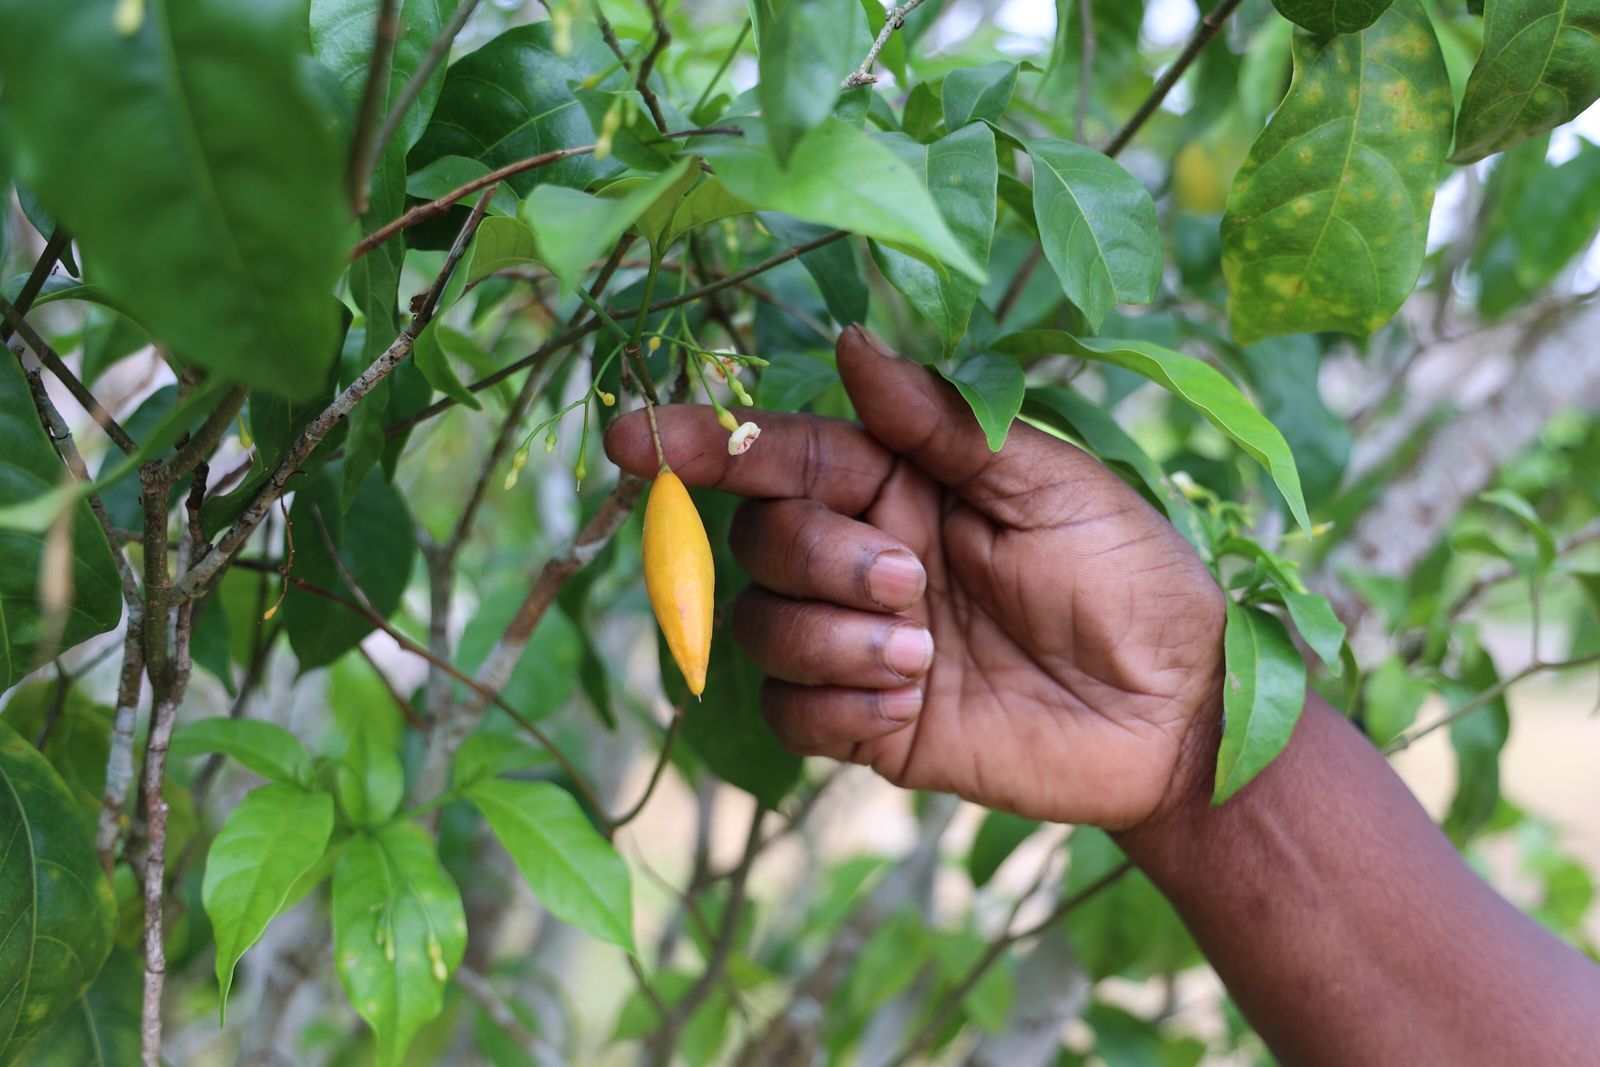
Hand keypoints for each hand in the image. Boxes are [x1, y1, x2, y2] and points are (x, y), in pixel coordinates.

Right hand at [605, 326, 1225, 827]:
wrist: (1173, 712)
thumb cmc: (1126, 575)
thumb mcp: (1046, 481)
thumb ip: (938, 422)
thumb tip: (847, 343)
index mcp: (903, 482)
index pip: (781, 454)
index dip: (704, 443)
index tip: (634, 439)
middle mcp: (866, 554)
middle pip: (760, 540)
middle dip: (817, 558)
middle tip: (910, 584)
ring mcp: (860, 642)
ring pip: (762, 628)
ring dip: (831, 639)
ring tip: (923, 656)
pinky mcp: (867, 724)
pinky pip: (791, 712)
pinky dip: (837, 707)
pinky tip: (910, 709)